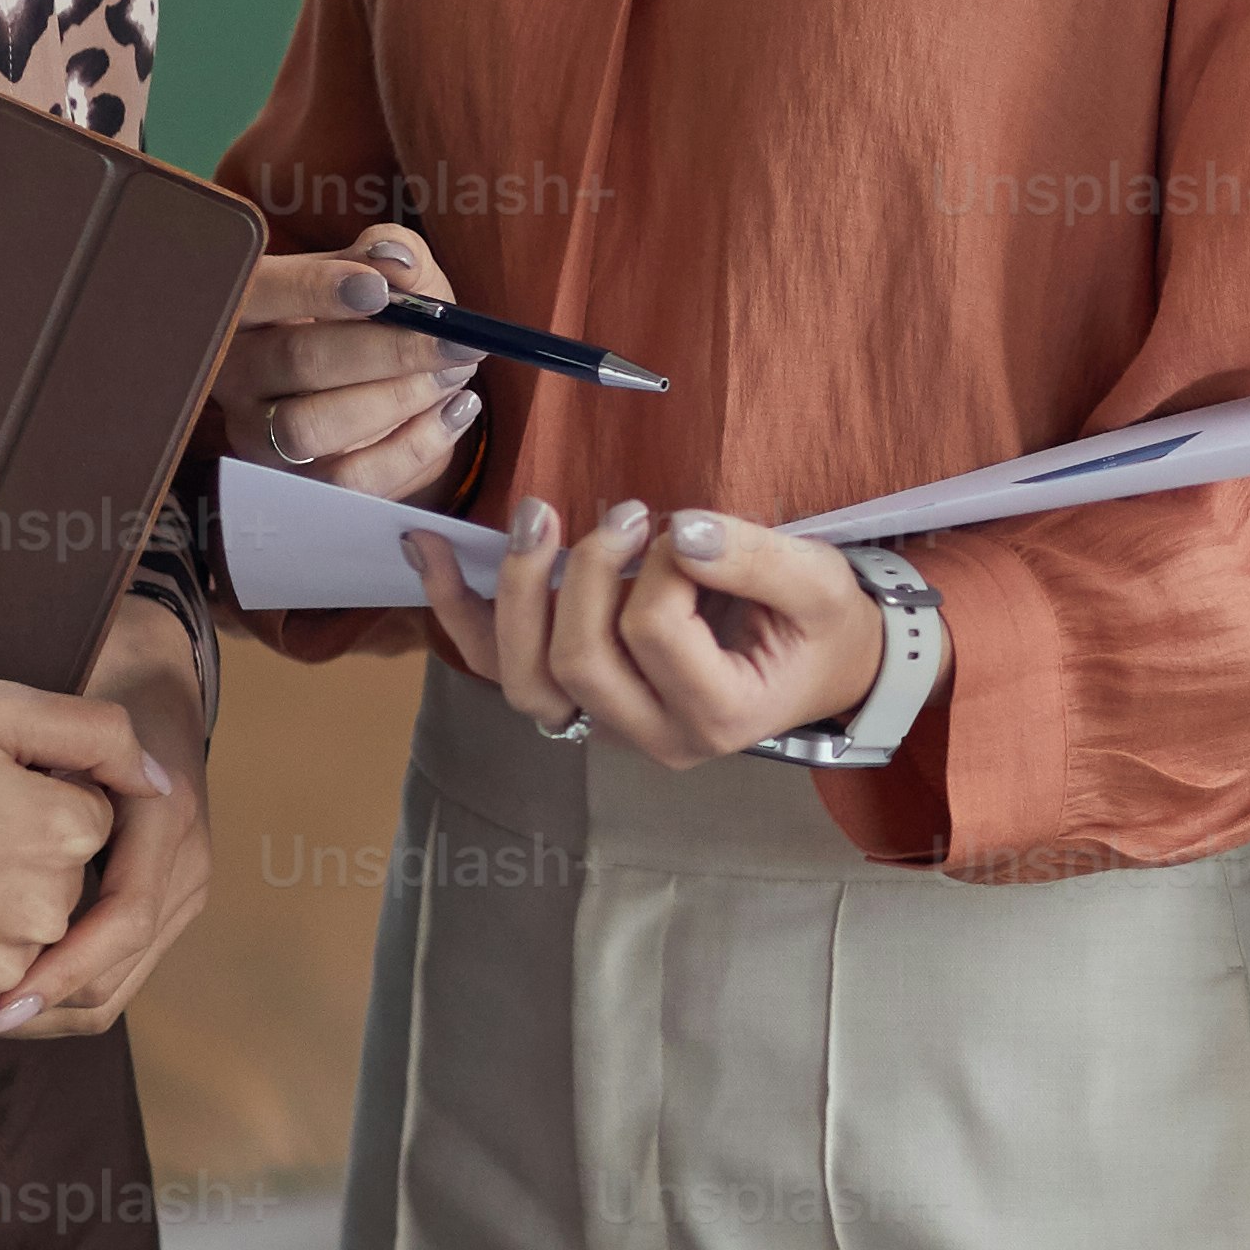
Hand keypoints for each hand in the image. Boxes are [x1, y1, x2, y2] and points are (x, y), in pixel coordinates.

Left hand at [0, 598, 214, 1036]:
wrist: (153, 686)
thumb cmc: (95, 695)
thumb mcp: (72, 715)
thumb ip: (61, 761)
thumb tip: (27, 855)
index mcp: (168, 821)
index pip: (124, 920)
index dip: (60, 969)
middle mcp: (188, 867)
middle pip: (117, 976)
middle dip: (46, 1007)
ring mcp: (182, 894)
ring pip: (114, 992)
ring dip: (50, 1010)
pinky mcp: (164, 910)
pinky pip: (113, 977)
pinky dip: (60, 994)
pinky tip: (8, 988)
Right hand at [216, 224, 481, 494]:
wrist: (388, 387)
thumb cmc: (378, 318)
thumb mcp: (389, 274)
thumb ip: (394, 253)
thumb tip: (393, 256)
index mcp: (245, 306)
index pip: (257, 291)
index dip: (315, 289)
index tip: (381, 290)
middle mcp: (236, 373)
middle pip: (295, 361)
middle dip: (386, 350)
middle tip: (454, 340)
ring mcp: (258, 436)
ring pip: (311, 429)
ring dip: (396, 401)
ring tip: (454, 375)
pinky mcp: (296, 484)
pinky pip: (347, 480)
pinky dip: (413, 448)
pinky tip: (455, 412)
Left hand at [418, 495, 888, 766]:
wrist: (822, 662)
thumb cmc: (821, 623)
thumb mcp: (817, 581)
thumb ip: (754, 555)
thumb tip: (677, 529)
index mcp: (718, 717)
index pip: (653, 633)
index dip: (661, 564)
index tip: (692, 530)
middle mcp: (653, 737)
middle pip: (575, 664)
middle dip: (584, 573)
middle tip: (624, 512)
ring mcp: (607, 725)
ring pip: (524, 678)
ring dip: (517, 590)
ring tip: (537, 516)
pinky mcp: (580, 698)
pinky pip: (500, 668)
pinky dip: (458, 610)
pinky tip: (427, 549)